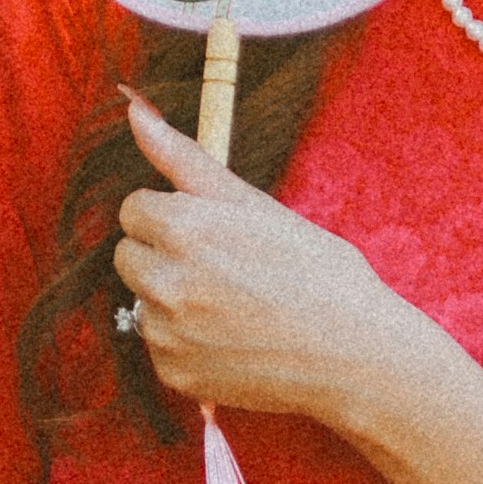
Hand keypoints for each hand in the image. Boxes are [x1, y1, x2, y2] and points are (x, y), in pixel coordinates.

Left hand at [115, 90, 418, 425]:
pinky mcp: (173, 373)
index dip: (173, 216)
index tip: (211, 231)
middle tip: (223, 268)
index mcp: (183, 228)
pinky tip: (231, 340)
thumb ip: (183, 158)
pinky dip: (185, 344)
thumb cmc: (314, 270)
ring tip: (232, 306)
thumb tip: (134, 110)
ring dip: (172, 300)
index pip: (134, 209)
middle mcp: (164, 281)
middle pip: (128, 254)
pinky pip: (159, 346)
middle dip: (163, 255)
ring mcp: (165, 333)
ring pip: (142, 301)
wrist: (354, 353)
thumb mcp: (254, 204)